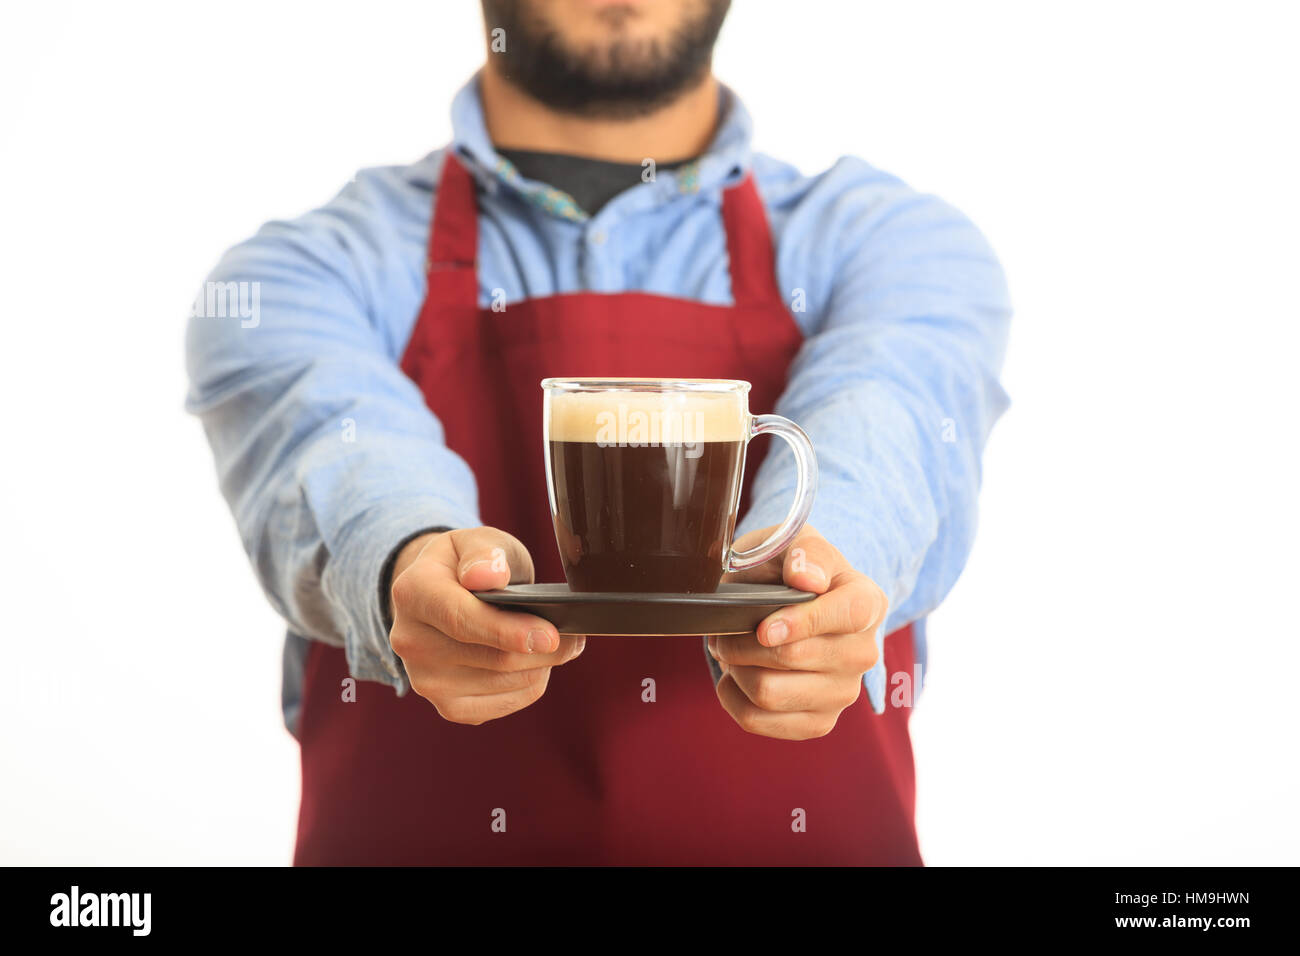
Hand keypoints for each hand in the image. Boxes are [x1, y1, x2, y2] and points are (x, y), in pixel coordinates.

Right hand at [388, 527, 584, 724]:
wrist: (443, 594)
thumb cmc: (469, 564)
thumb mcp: (478, 541)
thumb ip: (486, 552)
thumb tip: (486, 576)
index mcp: (412, 592)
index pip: (462, 620)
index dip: (508, 631)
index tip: (550, 636)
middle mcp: (410, 641)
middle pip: (493, 658)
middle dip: (543, 649)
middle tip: (575, 635)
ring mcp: (426, 680)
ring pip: (505, 683)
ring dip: (542, 665)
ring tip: (553, 642)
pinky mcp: (448, 707)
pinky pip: (505, 702)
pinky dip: (530, 683)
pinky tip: (532, 662)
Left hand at [708, 525, 886, 739]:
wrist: (786, 603)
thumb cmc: (789, 570)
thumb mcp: (794, 542)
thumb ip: (804, 551)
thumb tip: (807, 578)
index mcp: (868, 602)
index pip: (848, 616)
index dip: (802, 623)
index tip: (763, 627)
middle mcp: (864, 652)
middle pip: (795, 658)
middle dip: (744, 642)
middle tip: (726, 628)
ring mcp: (844, 693)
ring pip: (770, 693)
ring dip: (735, 668)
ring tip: (730, 648)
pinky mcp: (819, 722)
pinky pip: (759, 721)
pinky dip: (732, 697)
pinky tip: (734, 676)